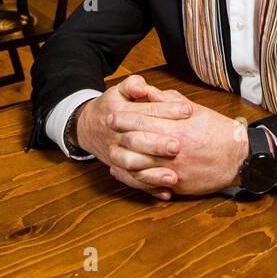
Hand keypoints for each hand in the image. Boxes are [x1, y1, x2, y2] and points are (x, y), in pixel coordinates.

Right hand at [75, 74, 192, 199]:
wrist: (88, 128)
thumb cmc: (111, 106)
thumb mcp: (119, 91)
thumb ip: (132, 85)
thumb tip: (143, 87)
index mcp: (118, 114)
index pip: (145, 112)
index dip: (167, 110)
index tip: (188, 110)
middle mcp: (116, 137)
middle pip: (137, 141)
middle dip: (157, 144)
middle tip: (179, 145)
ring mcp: (117, 156)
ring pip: (133, 167)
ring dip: (154, 174)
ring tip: (175, 176)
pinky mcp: (121, 170)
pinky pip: (134, 182)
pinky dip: (151, 188)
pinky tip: (168, 192)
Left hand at [107, 92, 249, 196]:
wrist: (238, 159)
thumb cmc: (219, 132)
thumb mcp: (198, 111)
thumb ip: (171, 102)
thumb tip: (150, 93)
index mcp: (177, 127)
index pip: (143, 120)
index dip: (124, 118)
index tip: (112, 115)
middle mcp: (173, 148)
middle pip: (136, 142)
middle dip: (119, 135)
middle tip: (106, 130)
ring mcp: (173, 168)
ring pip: (138, 164)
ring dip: (121, 158)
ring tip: (110, 152)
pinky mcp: (176, 184)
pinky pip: (148, 183)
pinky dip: (131, 177)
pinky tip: (122, 171)